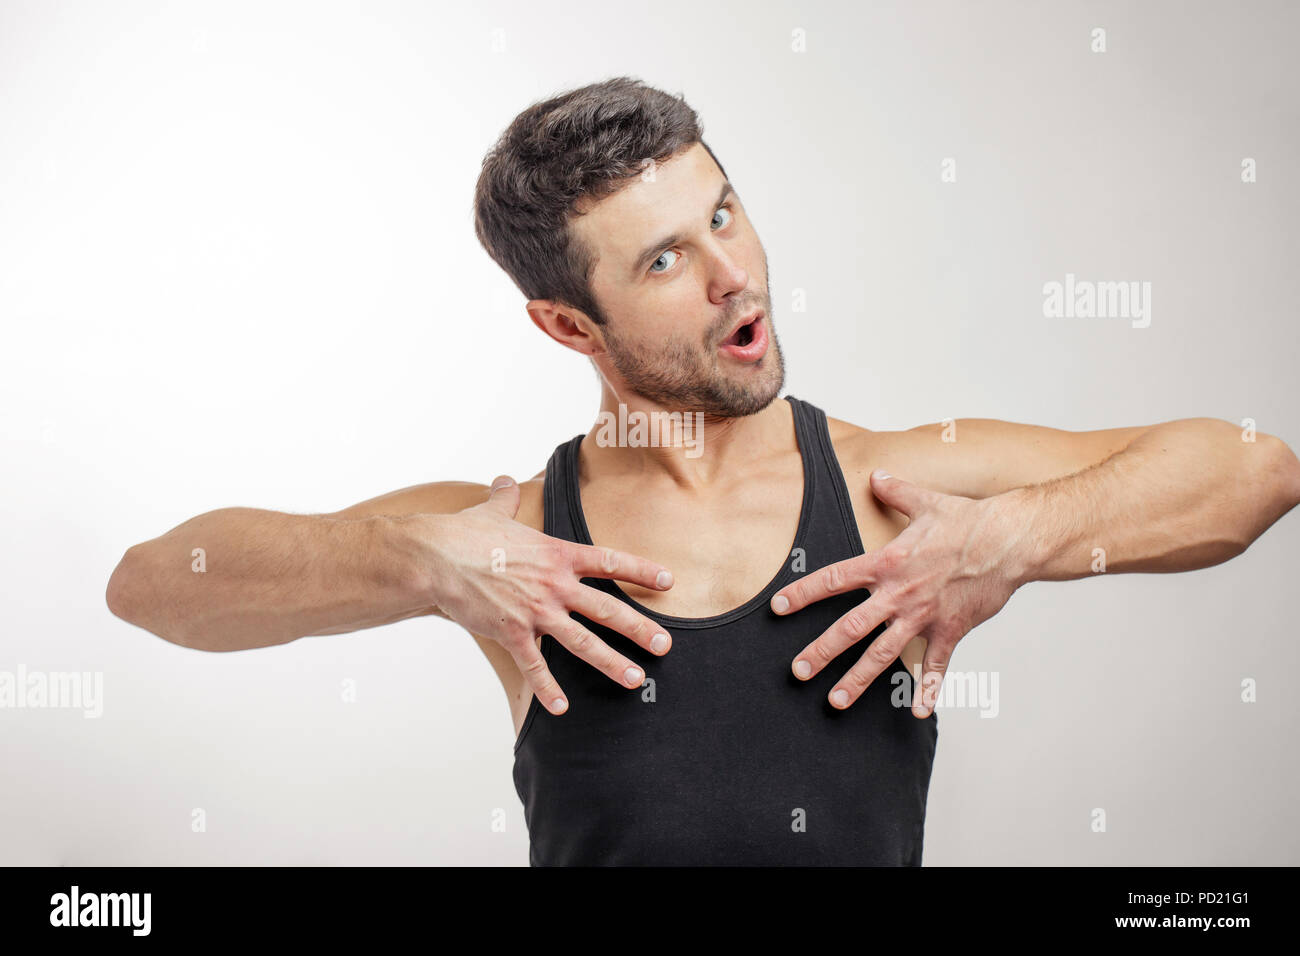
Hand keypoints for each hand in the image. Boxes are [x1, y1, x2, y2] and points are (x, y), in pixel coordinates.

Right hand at [424, 475, 674, 715]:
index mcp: (557, 554)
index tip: (668, 581)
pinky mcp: (511, 633)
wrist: (434, 557)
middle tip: (666, 646)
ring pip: (583, 642)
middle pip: (607, 608)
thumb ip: (507, 499)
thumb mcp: (493, 511)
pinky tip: (562, 709)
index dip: (641, 571)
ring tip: (635, 680)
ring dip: (612, 663)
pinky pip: (534, 667)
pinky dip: (548, 689)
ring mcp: (535, 611)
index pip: (609, 561)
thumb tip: (504, 481)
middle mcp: (554, 584)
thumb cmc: (463, 533)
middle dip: (640, 629)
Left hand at [770, 470, 1025, 716]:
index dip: (804, 593)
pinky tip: (918, 713)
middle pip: (850, 628)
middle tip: (798, 671)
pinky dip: (928, 690)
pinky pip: (936, 666)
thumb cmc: (968, 521)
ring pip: (883, 654)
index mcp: (886, 563)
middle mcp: (898, 593)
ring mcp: (923, 616)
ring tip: (835, 701)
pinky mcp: (950, 630)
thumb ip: (895, 491)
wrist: (1009, 541)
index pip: (834, 580)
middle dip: (821, 651)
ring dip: (858, 680)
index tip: (778, 607)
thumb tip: (877, 475)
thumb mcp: (925, 501)